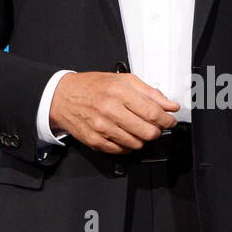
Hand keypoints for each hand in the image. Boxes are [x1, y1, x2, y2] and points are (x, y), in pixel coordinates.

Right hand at [48, 71, 179, 153]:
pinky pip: (121, 150)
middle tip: (155, 125)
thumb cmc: (91, 87)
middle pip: (148, 132)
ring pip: (136, 144)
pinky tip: (124, 134)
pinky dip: (127, 145)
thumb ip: (149, 92)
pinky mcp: (95, 141)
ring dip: (142, 138)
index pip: (153, 113)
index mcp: (118, 92)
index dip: (166, 119)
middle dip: (156, 130)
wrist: (62, 97)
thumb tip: (170, 105)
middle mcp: (110, 110)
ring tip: (136, 128)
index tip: (169, 120)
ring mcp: (102, 128)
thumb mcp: (121, 80)